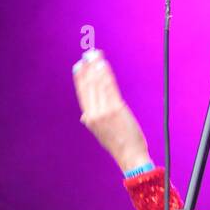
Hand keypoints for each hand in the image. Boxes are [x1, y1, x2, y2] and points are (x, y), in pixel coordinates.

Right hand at [72, 49, 151, 173]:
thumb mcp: (100, 133)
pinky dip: (106, 74)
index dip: (80, 78)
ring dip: (97, 67)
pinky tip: (104, 65)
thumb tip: (85, 115)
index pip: (82, 93)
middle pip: (89, 86)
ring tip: (96, 56)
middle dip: (88, 68)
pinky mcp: (116, 109)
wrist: (129, 155)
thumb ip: (92, 121)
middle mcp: (93, 114)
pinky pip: (109, 87)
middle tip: (88, 54)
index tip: (79, 66)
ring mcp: (104, 111)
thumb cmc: (118, 144)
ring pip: (98, 84)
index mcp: (88, 119)